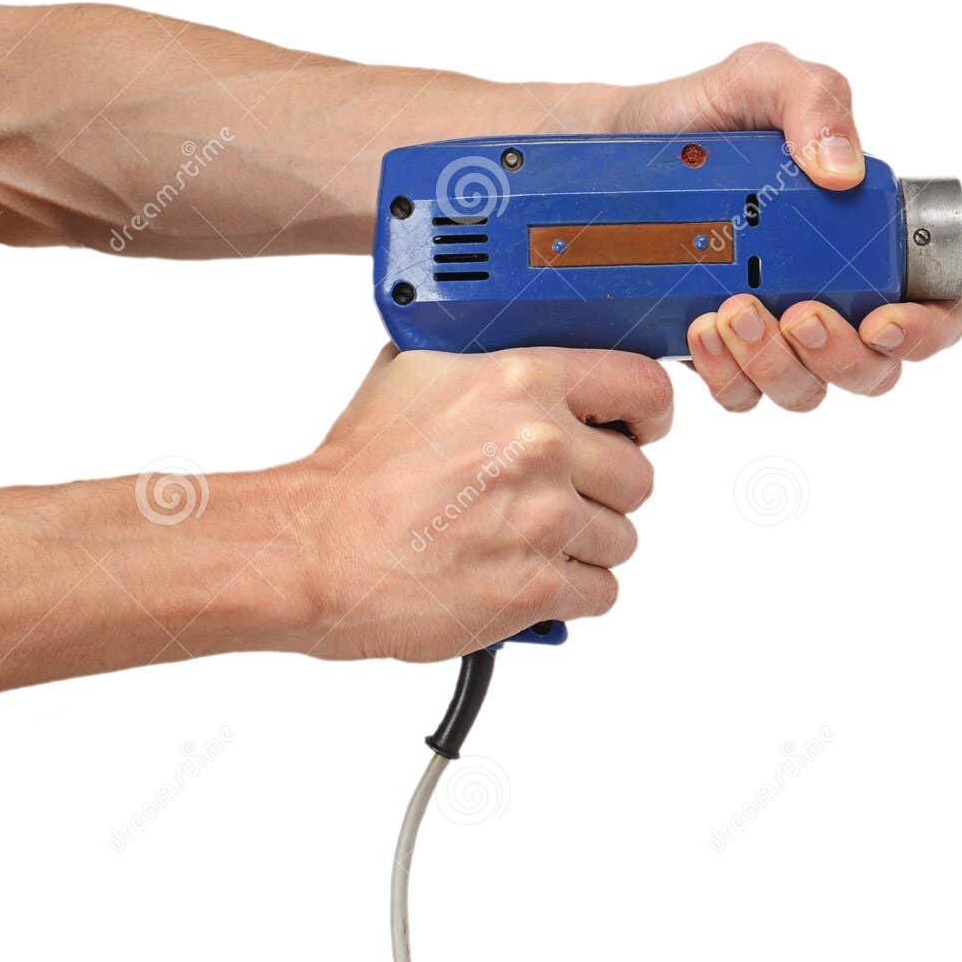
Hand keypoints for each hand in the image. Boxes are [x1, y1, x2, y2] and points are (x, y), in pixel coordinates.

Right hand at [283, 345, 670, 662]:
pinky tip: (530, 578)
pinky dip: (572, 593)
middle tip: (558, 500)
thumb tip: (534, 367)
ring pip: (621, 538)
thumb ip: (488, 368)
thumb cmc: (355, 473)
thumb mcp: (416, 376)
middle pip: (638, 477)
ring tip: (530, 542)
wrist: (313, 548)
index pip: (644, 389)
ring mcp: (543, 520)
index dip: (648, 418)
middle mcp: (541, 446)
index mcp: (522, 382)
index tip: (637, 432)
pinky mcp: (535, 587)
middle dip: (604, 493)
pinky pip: (601, 592)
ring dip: (585, 546)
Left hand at [610, 42, 961, 410]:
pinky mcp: (720, 357)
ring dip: (775, 364)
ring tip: (732, 311)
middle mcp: (830, 294)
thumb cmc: (699, 119)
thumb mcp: (758, 79)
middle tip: (799, 313)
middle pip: (871, 368)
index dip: (924, 329)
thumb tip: (842, 171)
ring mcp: (774, 334)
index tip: (882, 319)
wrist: (608, 152)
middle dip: (840, 354)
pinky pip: (740, 395)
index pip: (929, 305)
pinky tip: (700, 329)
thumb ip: (813, 99)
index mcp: (862, 237)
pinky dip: (726, 375)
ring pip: (804, 390)